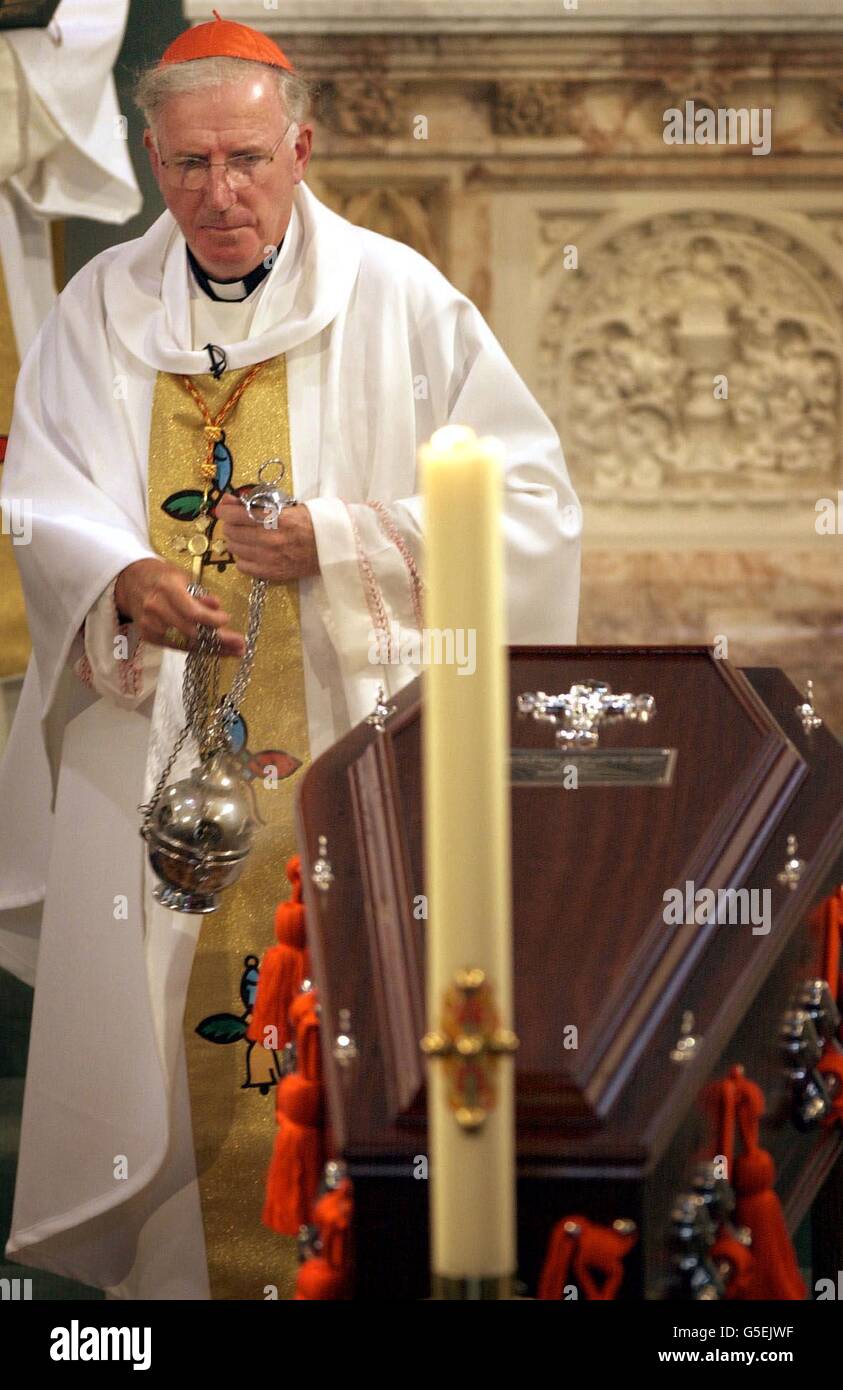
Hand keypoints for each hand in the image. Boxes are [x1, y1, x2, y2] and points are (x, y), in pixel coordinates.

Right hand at [114, 558, 245, 656]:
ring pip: (186, 643)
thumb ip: (199, 593)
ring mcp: (150, 625)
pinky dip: (198, 649)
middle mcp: (156, 608)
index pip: (192, 612)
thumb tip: (216, 605)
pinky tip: (216, 651)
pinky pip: (177, 646)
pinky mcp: (148, 636)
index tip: (227, 620)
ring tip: (234, 652)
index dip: (212, 620)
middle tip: (240, 645)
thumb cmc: (162, 576)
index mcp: (167, 588)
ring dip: (213, 649)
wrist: (130, 581)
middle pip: (191, 631)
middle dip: (219, 640)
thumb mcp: (182, 576)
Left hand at [215, 494, 319, 581]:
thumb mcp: (289, 506)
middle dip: (230, 525)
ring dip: (235, 541)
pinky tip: (250, 553)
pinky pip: (243, 566)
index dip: (224, 510)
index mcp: (276, 519)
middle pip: (232, 532)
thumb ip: (260, 504)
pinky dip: (242, 559)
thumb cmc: (313, 523)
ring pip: (235, 549)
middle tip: (236, 522)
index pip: (236, 514)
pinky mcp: (273, 573)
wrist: (334, 548)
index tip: (224, 508)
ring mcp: (270, 558)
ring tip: (244, 538)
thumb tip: (231, 500)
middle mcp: (270, 539)